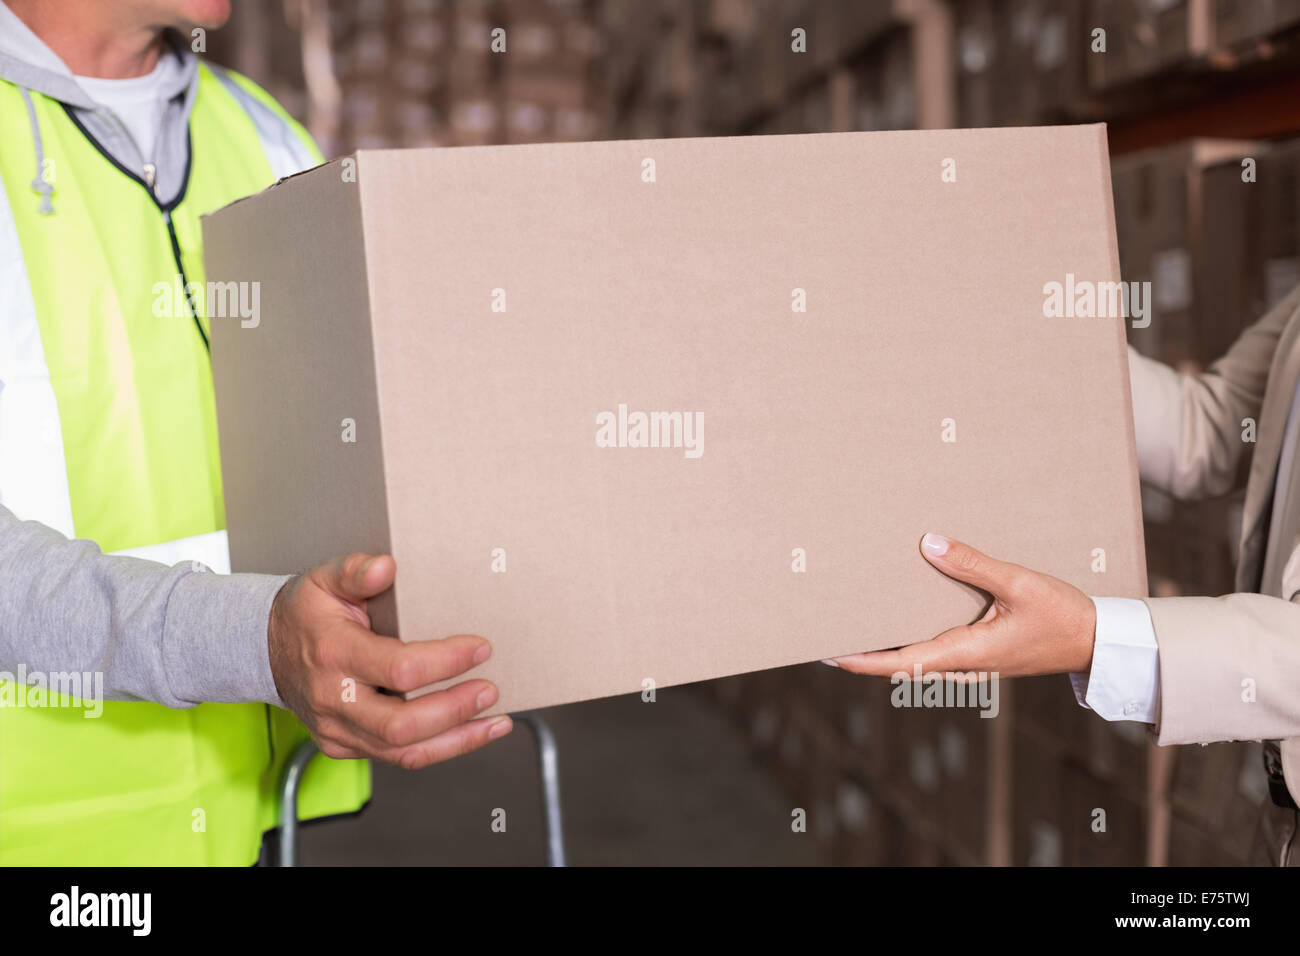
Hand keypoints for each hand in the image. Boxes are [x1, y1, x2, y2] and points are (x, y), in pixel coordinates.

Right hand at [266, 553, 511, 767]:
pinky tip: (470, 732)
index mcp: (333, 653)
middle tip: (490, 690)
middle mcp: (333, 699)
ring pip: (402, 752)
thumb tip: (386, 566)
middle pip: (401, 724)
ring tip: (495, 721)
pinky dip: (439, 748)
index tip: (480, 648)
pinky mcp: (344, 746)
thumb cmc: (305, 611)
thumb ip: (355, 570)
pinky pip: (396, 757)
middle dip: (454, 710)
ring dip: (457, 740)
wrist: (264, 648)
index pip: (398, 667)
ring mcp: (337, 729)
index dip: (446, 661)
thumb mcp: (323, 578)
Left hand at [832, 533, 1096, 679]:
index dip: (863, 661)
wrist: (1097, 640)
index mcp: (966, 652)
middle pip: (900, 665)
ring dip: (885, 648)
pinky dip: (909, 640)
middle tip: (826, 634)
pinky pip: (935, 650)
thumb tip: (929, 544)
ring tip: (853, 625)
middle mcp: (963, 663)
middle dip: (864, 654)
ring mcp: (971, 662)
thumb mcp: (1017, 582)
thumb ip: (973, 564)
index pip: (902, 663)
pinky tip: (899, 618)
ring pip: (916, 659)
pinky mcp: (979, 653)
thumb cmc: (1062, 615)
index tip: (831, 653)